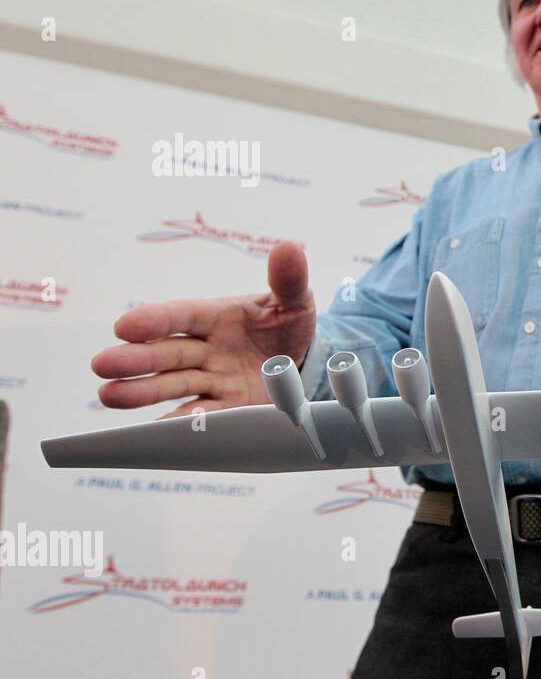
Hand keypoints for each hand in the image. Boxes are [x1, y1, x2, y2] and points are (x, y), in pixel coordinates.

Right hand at [91, 241, 315, 418]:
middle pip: (167, 353)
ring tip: (109, 395)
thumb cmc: (288, 325)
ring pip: (172, 385)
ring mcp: (213, 380)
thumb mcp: (295, 302)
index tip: (125, 326)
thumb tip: (289, 248)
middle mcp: (207, 349)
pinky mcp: (225, 408)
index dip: (156, 320)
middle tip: (102, 364)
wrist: (301, 363)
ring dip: (141, 391)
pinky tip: (155, 431)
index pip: (182, 316)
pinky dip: (178, 423)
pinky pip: (199, 415)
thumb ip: (289, 281)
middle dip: (135, 359)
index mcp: (218, 317)